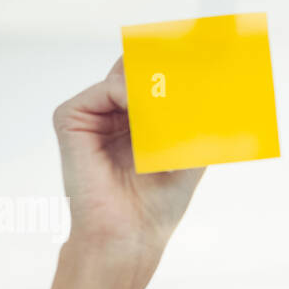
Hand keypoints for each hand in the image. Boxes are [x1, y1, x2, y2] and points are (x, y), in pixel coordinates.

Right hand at [52, 57, 204, 272]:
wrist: (129, 234)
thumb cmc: (157, 204)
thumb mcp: (188, 155)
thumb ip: (195, 121)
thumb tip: (216, 89)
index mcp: (139, 121)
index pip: (156, 79)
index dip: (178, 67)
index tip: (208, 54)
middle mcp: (114, 113)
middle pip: (138, 70)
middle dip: (168, 65)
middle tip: (198, 57)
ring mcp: (93, 114)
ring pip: (126, 77)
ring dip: (155, 85)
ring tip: (178, 100)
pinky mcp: (72, 118)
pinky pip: (106, 89)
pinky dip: (131, 95)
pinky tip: (148, 113)